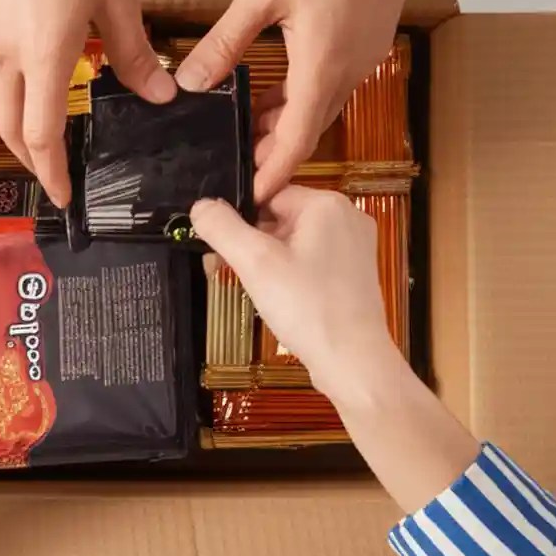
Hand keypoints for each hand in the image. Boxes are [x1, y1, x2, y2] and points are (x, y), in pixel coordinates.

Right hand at [0, 0, 176, 206]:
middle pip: (10, 129)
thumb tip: (159, 93)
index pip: (43, 135)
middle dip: (31, 160)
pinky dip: (7, 93)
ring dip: (15, 130)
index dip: (53, 173)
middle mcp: (6, 55)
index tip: (64, 196)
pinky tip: (29, 81)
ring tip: (41, 135)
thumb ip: (133, 50)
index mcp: (45, 55)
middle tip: (54, 173)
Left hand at [175, 0, 450, 201]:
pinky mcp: (368, 36)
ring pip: (320, 104)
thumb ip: (223, 43)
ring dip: (287, 121)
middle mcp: (349, 68)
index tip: (251, 197)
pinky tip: (277, 87)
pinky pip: (332, 80)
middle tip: (238, 164)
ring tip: (249, 129)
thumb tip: (192, 83)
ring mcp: (363, 53)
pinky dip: (303, 94)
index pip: (296, 143)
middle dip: (274, 152)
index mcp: (323, 68)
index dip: (272, 174)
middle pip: (309, 129)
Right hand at [191, 188, 480, 511]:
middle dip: (252, 242)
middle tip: (232, 270)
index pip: (268, 194)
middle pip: (280, 216)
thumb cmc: (306, 307)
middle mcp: (347, 217)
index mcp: (328, 203)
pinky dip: (289, 273)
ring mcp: (355, 246)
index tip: (223, 246)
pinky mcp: (354, 272)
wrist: (352, 361)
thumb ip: (222, 227)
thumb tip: (200, 205)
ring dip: (268, 260)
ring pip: (293, 240)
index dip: (241, 218)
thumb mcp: (254, 262)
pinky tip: (280, 298)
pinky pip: (310, 259)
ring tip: (256, 288)